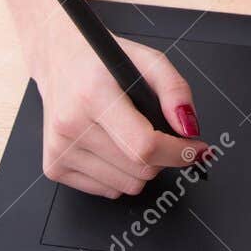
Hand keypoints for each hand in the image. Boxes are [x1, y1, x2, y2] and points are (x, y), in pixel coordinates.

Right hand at [27, 16, 211, 198]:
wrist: (59, 60)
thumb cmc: (102, 62)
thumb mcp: (147, 59)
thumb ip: (175, 90)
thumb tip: (189, 129)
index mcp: (93, 95)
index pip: (144, 146)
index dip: (179, 152)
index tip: (196, 148)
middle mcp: (71, 125)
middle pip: (140, 170)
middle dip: (163, 156)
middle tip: (158, 131)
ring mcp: (59, 150)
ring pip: (127, 186)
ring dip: (140, 166)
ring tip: (128, 133)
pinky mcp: (54, 167)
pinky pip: (108, 191)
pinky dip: (119, 174)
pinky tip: (110, 145)